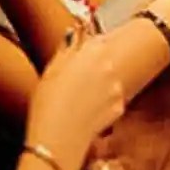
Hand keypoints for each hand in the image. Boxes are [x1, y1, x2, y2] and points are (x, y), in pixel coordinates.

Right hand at [25, 31, 125, 169]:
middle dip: (93, 66)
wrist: (59, 136)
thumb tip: (74, 32)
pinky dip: (102, 103)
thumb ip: (67, 48)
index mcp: (93, 52)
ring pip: (109, 80)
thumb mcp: (51, 70)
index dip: (86, 49)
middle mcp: (111, 66)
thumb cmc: (48, 103)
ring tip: (78, 98)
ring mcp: (118, 87)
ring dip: (99, 84)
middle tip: (74, 81)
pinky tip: (86, 110)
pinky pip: (112, 99)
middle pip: (105, 59)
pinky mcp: (121, 107)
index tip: (77, 56)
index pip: (96, 40)